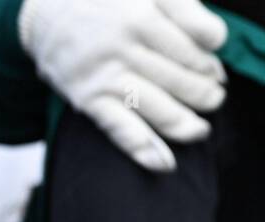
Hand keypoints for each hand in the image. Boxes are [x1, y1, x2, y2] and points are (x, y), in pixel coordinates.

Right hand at [19, 0, 227, 171]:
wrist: (46, 13)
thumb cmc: (104, 1)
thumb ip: (184, 8)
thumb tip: (215, 41)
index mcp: (144, 15)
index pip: (192, 47)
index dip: (210, 64)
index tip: (218, 74)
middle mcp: (126, 48)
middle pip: (178, 78)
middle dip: (202, 94)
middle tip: (214, 100)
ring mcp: (106, 76)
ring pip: (156, 106)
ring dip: (183, 123)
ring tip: (200, 130)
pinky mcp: (89, 99)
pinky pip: (120, 128)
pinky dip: (143, 148)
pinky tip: (163, 163)